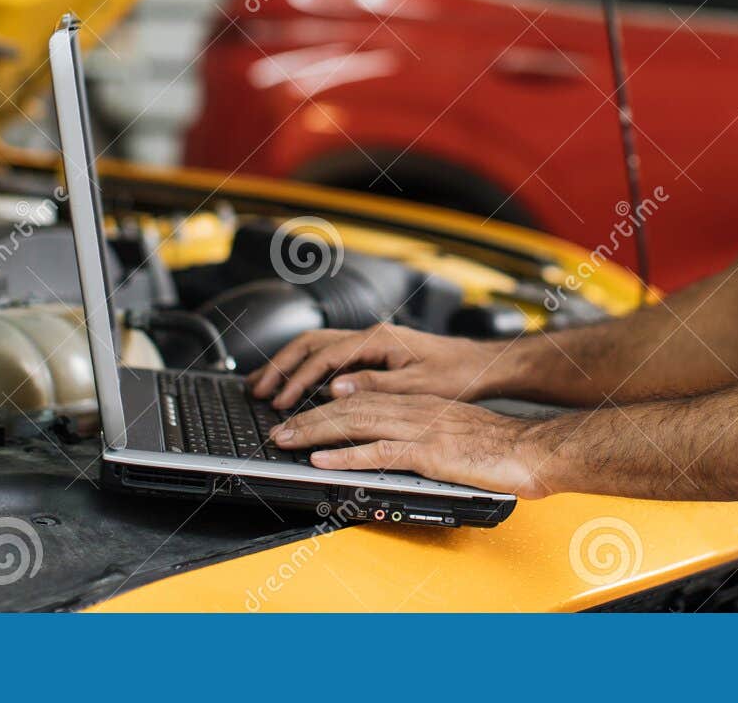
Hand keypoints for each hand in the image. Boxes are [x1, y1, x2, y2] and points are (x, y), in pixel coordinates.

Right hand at [247, 324, 508, 409]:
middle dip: (280, 367)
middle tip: (258, 392)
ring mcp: (370, 342)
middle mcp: (371, 336)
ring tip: (264, 387)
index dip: (298, 379)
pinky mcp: (372, 353)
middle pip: (311, 343)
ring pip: (316, 347)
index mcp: (379, 340)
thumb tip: (336, 389)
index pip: (325, 356)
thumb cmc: (456, 374)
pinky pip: (329, 356)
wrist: (480, 365)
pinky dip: (305, 369)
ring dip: (288, 366)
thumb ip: (376, 386)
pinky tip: (295, 385)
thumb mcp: (418, 386)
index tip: (281, 401)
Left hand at [269, 392, 556, 497]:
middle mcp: (414, 410)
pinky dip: (346, 457)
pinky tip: (323, 462)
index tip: (297, 417)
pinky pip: (379, 453)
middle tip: (276, 430)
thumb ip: (419, 431)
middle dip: (307, 418)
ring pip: (356, 424)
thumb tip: (388, 442)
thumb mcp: (451, 431)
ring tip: (285, 441)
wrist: (534, 451)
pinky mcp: (430, 453)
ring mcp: (421, 429)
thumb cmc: (498, 448)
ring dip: (315, 433)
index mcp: (418, 404)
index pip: (361, 399)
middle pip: (349, 407)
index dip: (324, 407)